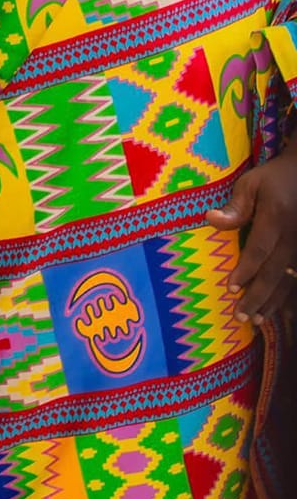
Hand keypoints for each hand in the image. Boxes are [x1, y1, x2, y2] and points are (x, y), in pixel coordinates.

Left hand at [208, 150, 296, 322]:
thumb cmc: (274, 178)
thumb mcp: (252, 183)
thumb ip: (235, 205)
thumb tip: (210, 220)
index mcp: (276, 218)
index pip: (260, 250)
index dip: (246, 271)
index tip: (231, 289)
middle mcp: (294, 237)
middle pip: (275, 271)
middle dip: (258, 296)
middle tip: (241, 316)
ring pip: (290, 279)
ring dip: (274, 301)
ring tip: (258, 320)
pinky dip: (288, 296)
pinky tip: (279, 312)